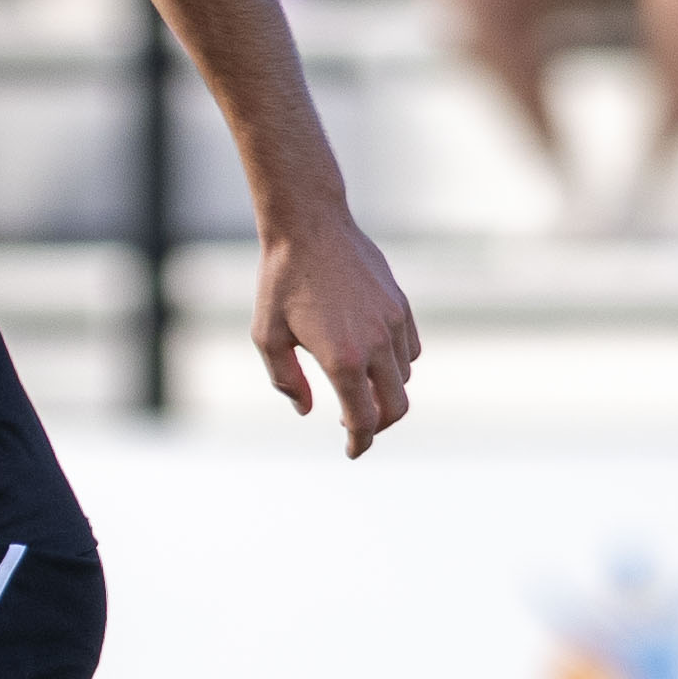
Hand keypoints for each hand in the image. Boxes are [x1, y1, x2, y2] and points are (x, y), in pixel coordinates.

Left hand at [255, 205, 418, 456]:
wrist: (310, 227)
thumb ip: (286, 380)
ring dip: (385, 393)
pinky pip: (411, 351)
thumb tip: (308, 411)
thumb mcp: (266, 336)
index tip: (352, 451)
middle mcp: (376, 344)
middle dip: (379, 426)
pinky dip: (397, 366)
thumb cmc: (280, 282)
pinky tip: (372, 361)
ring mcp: (395, 324)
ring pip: (404, 378)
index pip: (363, 418)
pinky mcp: (402, 306)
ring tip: (356, 390)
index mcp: (342, 358)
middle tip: (357, 428)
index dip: (359, 442)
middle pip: (396, 407)